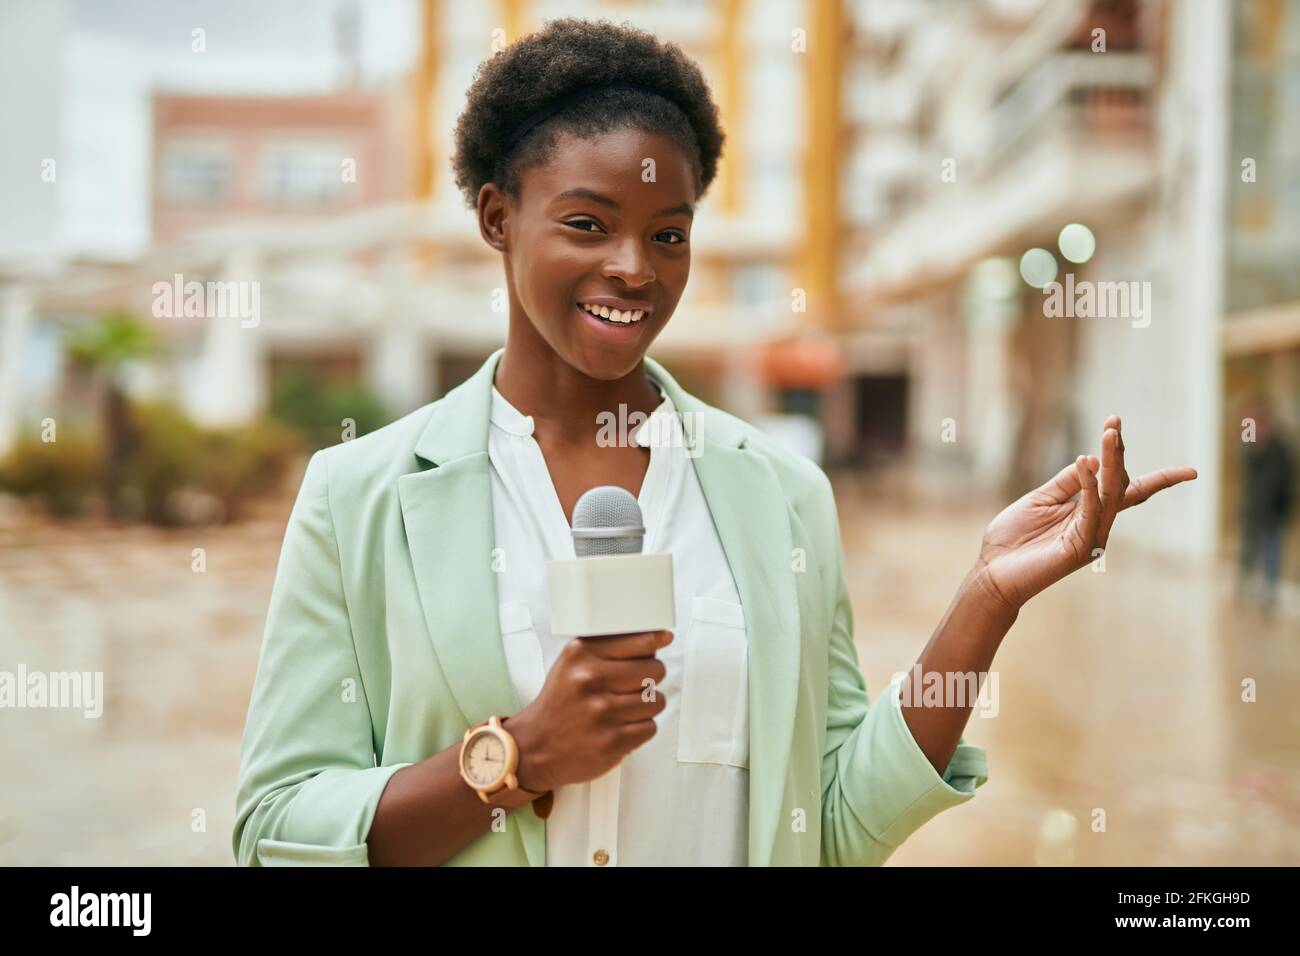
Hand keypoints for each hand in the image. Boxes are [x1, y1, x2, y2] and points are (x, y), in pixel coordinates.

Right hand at [506, 629, 670, 791]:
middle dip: (650, 679)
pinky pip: (650, 727)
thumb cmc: (560, 703)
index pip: (640, 642)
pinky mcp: (611, 741)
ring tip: (624, 710)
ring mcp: (601, 712)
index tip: (661, 641)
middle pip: (654, 670)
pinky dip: (640, 729)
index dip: (653, 644)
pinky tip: (621, 727)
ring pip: (656, 700)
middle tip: (633, 686)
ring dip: (646, 707)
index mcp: (581, 654)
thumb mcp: (572, 664)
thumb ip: (609, 647)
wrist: (534, 748)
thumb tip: (662, 636)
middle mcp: (590, 679)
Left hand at [974, 415, 1196, 610]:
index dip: (1129, 459)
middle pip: (1120, 485)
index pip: (1122, 486)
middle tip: (1114, 421)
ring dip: (1113, 462)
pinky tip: (1087, 461)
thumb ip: (1067, 482)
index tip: (1120, 424)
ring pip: (1111, 494)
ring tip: (1110, 433)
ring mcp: (1091, 537)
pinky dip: (1090, 485)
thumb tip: (1093, 457)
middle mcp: (1096, 524)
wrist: (992, 571)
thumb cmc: (1013, 538)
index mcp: (1088, 513)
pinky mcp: (1080, 547)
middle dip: (1120, 452)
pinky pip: (1091, 511)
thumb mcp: (1041, 499)